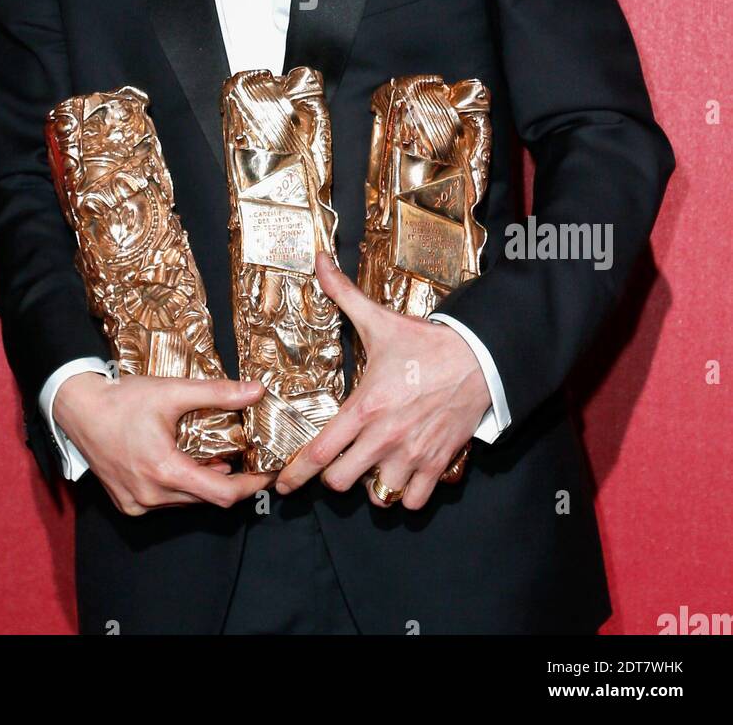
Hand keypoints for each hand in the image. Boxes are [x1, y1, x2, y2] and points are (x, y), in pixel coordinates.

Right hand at [53, 371, 274, 515]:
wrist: (79, 410)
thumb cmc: (123, 400)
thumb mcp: (173, 392)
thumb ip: (218, 393)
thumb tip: (256, 391)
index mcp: (166, 471)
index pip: (222, 494)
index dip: (251, 487)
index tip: (268, 475)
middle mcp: (151, 495)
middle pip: (206, 498)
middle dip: (231, 482)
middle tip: (247, 461)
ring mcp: (137, 503)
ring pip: (186, 501)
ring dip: (204, 483)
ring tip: (216, 456)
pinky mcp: (127, 503)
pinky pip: (165, 502)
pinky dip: (181, 487)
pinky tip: (185, 463)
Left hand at [274, 253, 490, 510]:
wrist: (479, 357)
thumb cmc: (426, 343)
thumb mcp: (379, 320)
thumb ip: (343, 294)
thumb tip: (319, 261)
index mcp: (365, 406)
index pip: (320, 452)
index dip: (296, 473)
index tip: (283, 484)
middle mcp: (385, 437)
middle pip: (342, 482)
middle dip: (335, 477)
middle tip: (338, 463)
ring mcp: (413, 454)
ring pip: (378, 497)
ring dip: (371, 487)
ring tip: (372, 468)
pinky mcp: (438, 463)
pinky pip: (413, 501)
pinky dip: (405, 495)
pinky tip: (401, 476)